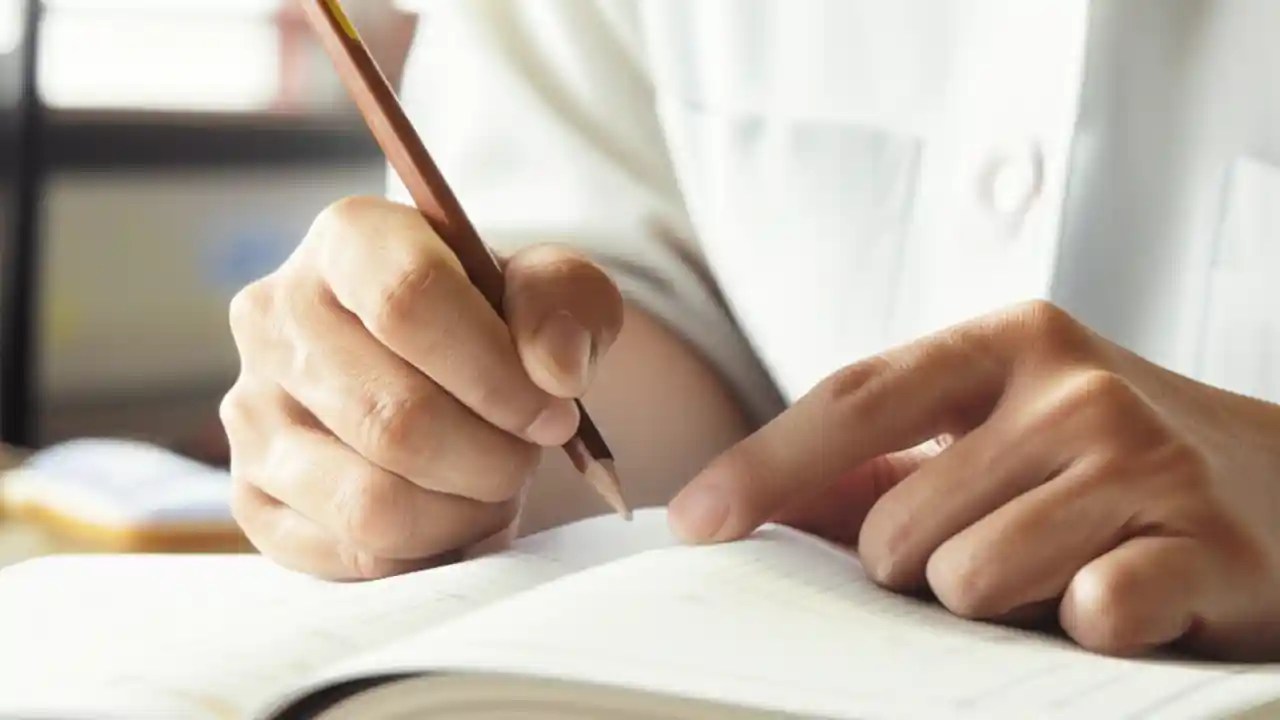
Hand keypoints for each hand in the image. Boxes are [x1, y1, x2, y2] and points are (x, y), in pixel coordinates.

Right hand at [222, 197, 622, 579]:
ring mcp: (251, 411)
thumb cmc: (501, 325)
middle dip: (492, 459)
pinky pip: (350, 554)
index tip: (554, 412)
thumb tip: (555, 368)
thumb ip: (567, 303)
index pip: (408, 299)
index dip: (496, 373)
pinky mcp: (251, 496)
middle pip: (396, 417)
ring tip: (492, 488)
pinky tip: (449, 518)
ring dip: (462, 513)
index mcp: (349, 239)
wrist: (449, 377)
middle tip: (527, 457)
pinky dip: (424, 554)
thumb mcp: (556, 290)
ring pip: (371, 502)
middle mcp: (277, 316)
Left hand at [670, 301, 1279, 659]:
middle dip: (918, 569)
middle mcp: (1073, 390)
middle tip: (997, 546)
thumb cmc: (1116, 458)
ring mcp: (1143, 465)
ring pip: (967, 579)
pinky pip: (1081, 613)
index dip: (762, 468)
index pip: (851, 401)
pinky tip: (1117, 594)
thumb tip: (753, 506)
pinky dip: (1079, 624)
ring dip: (992, 602)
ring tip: (1057, 569)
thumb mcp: (1003, 428)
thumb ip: (884, 463)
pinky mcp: (1206, 551)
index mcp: (1009, 344)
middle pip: (897, 528)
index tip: (694, 525)